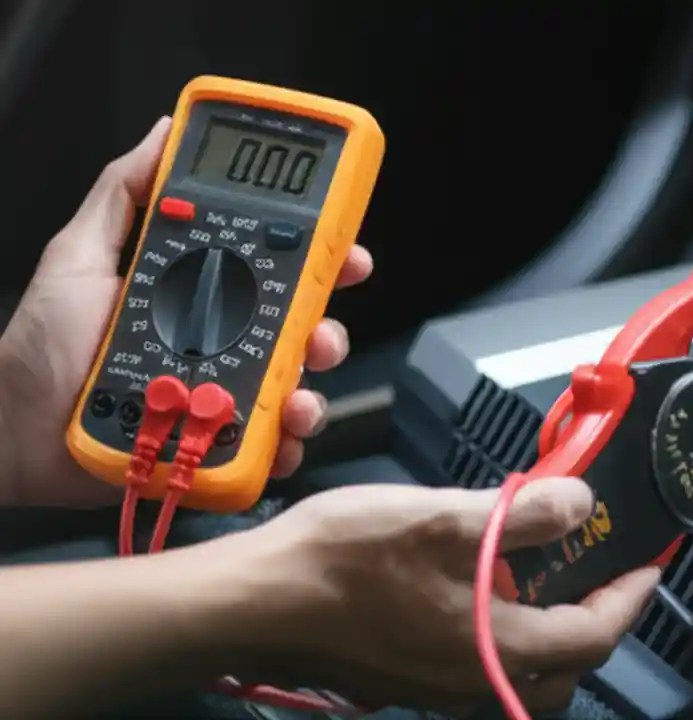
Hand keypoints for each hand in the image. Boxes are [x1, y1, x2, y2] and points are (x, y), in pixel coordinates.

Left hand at [0, 117, 372, 506]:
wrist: (12, 434)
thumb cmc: (40, 348)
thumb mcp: (78, 255)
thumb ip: (122, 193)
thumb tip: (164, 132)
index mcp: (202, 296)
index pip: (277, 273)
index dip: (321, 260)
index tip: (346, 251)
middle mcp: (223, 345)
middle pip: (302, 333)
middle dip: (327, 330)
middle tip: (321, 331)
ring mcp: (225, 399)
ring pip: (297, 391)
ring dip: (312, 392)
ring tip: (295, 397)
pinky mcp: (218, 448)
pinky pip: (272, 448)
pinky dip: (286, 446)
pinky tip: (275, 438)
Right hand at [223, 478, 659, 715]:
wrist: (251, 605)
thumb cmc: (346, 559)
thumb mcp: (445, 519)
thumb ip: (525, 516)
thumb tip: (585, 503)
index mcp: (498, 649)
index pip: (595, 634)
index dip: (631, 596)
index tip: (653, 561)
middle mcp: (475, 682)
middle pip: (566, 665)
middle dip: (596, 619)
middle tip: (603, 566)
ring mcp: (438, 687)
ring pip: (522, 668)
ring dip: (548, 625)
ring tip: (544, 565)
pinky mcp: (407, 678)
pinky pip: (480, 661)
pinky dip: (503, 628)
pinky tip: (480, 579)